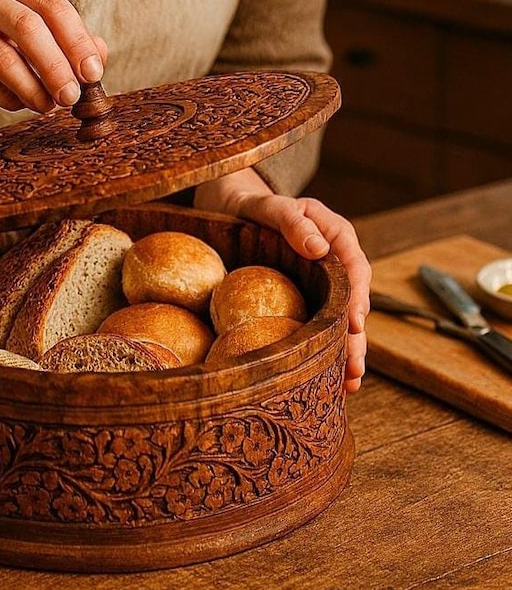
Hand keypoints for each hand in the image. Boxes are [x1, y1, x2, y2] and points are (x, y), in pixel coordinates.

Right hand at [0, 0, 107, 138]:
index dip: (77, 41)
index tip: (94, 74)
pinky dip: (4, 97)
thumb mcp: (15, 19)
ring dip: (32, 89)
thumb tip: (100, 55)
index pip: (52, 4)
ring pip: (2, 57)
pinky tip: (18, 103)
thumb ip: (59, 34)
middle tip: (71, 99)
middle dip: (57, 68)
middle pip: (28, 29)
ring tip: (47, 107)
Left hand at [194, 168, 370, 392]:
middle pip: (351, 300)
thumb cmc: (250, 206)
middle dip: (355, 336)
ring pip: (339, 318)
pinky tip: (330, 376)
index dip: (357, 295)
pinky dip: (325, 348)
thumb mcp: (268, 206)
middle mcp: (333, 260)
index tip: (354, 322)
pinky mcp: (306, 297)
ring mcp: (320, 281)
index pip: (353, 266)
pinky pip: (319, 322)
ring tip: (350, 383)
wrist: (232, 209)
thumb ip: (292, 222)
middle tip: (355, 368)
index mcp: (333, 233)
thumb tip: (319, 248)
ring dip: (347, 350)